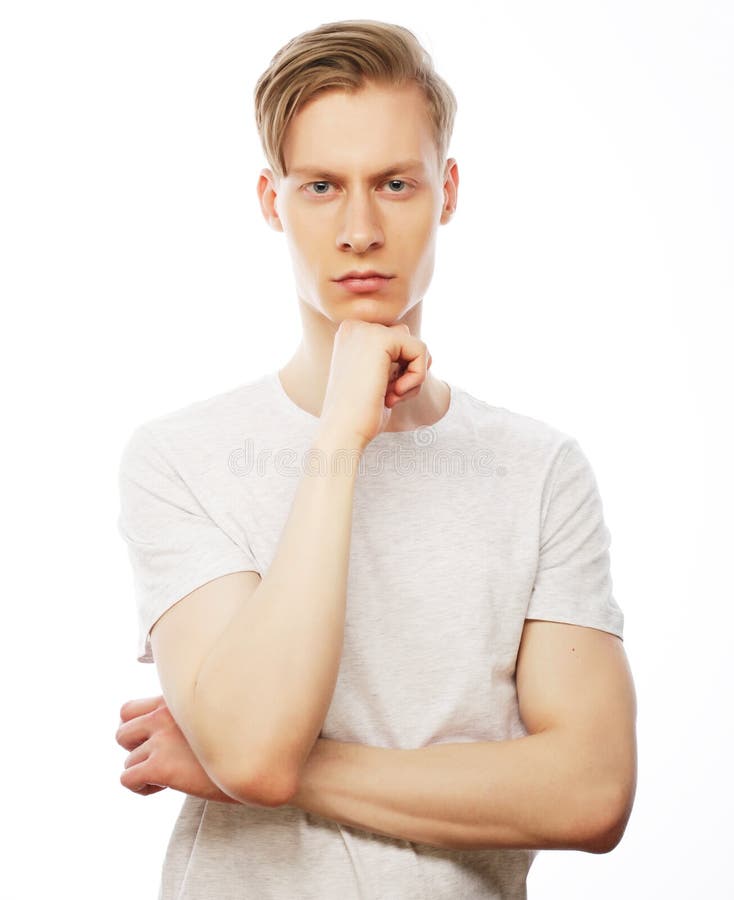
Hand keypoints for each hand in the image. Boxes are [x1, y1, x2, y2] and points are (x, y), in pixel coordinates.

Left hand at [115, 694, 233, 802]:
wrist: (259, 762)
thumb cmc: (244, 741)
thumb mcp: (213, 716)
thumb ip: (188, 716)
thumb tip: (178, 732)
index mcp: (175, 700)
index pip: (129, 710)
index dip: (137, 729)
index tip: (157, 742)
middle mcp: (164, 714)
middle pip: (121, 734)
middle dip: (136, 750)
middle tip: (160, 760)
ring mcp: (160, 739)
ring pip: (128, 760)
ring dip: (144, 771)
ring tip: (169, 777)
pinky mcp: (160, 765)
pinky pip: (128, 779)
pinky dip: (142, 787)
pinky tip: (165, 787)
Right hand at [318, 320, 432, 449]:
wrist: (342, 431)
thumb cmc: (360, 415)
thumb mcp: (375, 379)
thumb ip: (390, 357)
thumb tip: (418, 345)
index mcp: (349, 334)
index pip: (395, 341)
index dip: (398, 370)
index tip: (380, 392)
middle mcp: (354, 326)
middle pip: (406, 341)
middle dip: (407, 371)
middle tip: (388, 395)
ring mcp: (365, 329)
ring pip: (415, 345)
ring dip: (413, 376)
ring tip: (391, 395)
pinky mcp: (381, 338)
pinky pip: (420, 350)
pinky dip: (417, 377)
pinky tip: (393, 394)